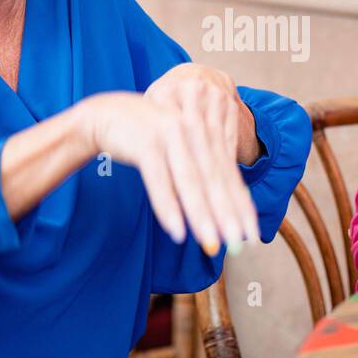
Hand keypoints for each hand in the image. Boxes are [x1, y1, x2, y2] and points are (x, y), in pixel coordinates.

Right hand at [77, 78, 259, 254]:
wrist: (105, 114)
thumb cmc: (146, 138)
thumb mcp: (178, 150)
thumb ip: (199, 171)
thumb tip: (222, 210)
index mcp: (205, 132)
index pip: (228, 175)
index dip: (241, 206)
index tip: (252, 234)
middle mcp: (193, 131)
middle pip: (213, 180)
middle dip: (227, 215)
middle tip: (238, 243)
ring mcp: (170, 133)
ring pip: (189, 181)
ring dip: (201, 215)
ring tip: (211, 242)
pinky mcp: (146, 141)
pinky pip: (159, 179)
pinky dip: (168, 206)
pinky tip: (176, 231)